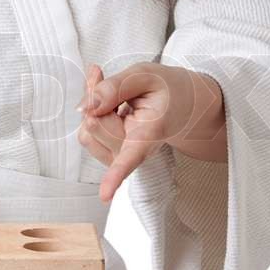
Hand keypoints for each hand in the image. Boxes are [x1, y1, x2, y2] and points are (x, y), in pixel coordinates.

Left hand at [76, 61, 226, 202]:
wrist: (182, 104)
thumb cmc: (167, 90)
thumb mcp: (146, 75)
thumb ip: (116, 86)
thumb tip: (87, 106)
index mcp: (151, 133)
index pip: (132, 156)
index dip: (116, 175)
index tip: (105, 195)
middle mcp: (136, 151)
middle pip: (96, 126)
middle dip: (93, 98)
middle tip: (100, 74)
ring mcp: (121, 156)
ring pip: (88, 133)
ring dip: (91, 107)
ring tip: (109, 91)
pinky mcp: (110, 154)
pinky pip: (87, 135)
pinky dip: (90, 113)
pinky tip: (104, 102)